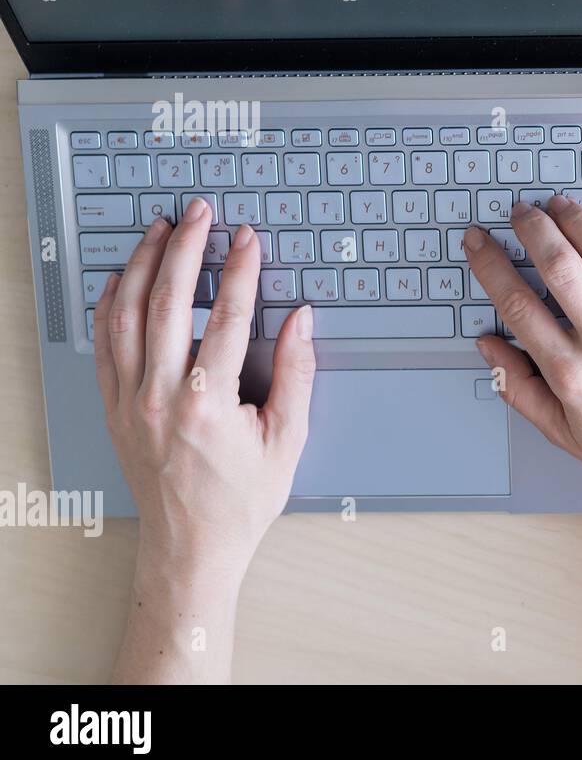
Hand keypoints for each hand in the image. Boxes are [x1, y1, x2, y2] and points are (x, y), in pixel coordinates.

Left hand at [94, 197, 315, 579]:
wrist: (192, 545)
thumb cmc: (241, 499)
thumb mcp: (288, 438)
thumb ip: (296, 373)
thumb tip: (300, 321)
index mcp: (208, 403)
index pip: (224, 317)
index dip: (239, 271)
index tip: (248, 240)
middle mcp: (161, 397)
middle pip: (166, 301)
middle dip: (185, 248)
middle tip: (200, 214)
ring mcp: (131, 401)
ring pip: (125, 315)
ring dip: (142, 264)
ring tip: (160, 230)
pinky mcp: (115, 407)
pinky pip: (104, 343)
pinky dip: (110, 304)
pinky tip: (122, 278)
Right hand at [465, 193, 581, 514]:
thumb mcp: (564, 433)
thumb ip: (520, 388)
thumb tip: (489, 345)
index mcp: (571, 376)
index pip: (517, 305)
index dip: (491, 266)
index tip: (480, 243)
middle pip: (559, 268)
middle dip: (532, 229)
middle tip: (521, 211)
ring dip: (577, 221)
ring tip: (560, 204)